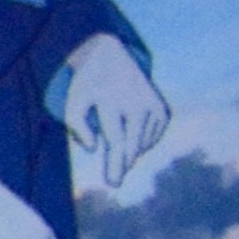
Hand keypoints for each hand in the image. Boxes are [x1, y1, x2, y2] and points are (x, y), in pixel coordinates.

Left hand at [58, 36, 170, 195]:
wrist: (112, 55)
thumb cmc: (88, 84)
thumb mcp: (73, 99)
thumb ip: (76, 124)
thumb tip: (92, 149)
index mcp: (113, 101)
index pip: (116, 140)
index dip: (115, 164)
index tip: (113, 183)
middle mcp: (138, 104)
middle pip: (132, 147)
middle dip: (122, 165)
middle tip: (114, 181)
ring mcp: (154, 106)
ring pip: (141, 144)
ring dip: (128, 148)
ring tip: (114, 129)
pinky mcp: (164, 110)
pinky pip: (152, 138)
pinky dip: (140, 140)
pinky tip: (129, 127)